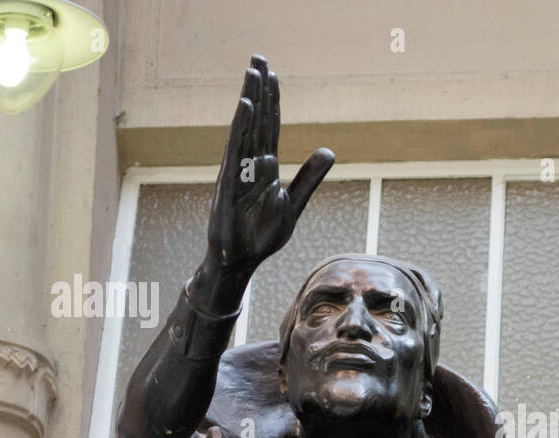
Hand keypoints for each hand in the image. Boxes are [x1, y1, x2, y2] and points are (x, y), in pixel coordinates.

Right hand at [197, 54, 334, 310]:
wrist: (242, 260)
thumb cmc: (262, 233)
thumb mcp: (293, 203)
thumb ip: (309, 177)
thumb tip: (329, 150)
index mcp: (265, 167)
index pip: (270, 127)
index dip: (272, 100)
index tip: (272, 73)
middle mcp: (249, 164)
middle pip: (257, 121)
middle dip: (258, 89)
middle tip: (258, 58)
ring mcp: (238, 172)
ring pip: (245, 129)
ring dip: (250, 100)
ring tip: (253, 73)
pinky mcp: (229, 185)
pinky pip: (236, 152)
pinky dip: (241, 130)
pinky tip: (246, 108)